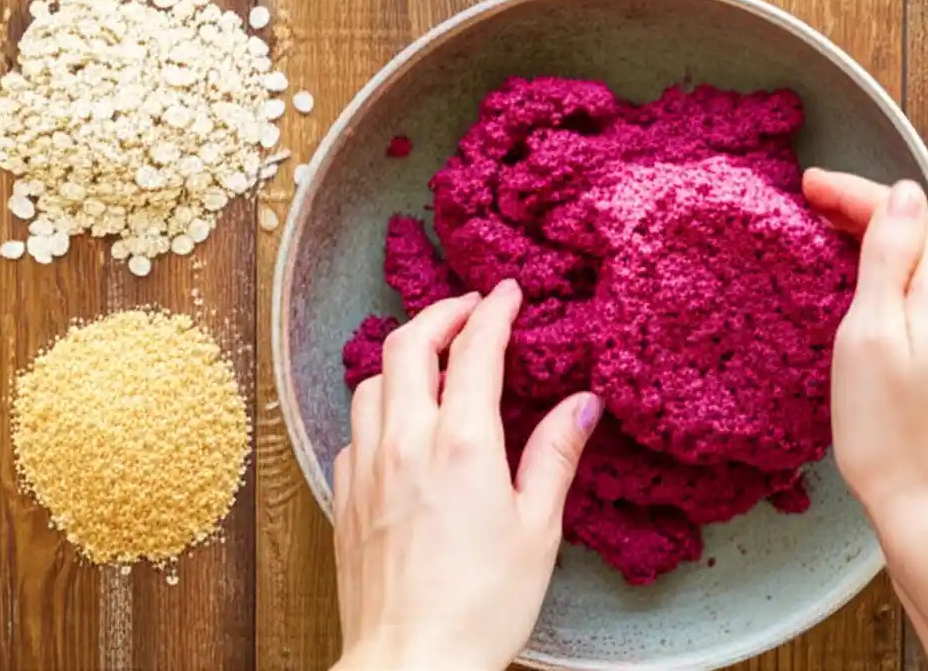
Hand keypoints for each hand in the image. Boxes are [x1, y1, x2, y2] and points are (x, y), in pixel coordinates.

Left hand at [331, 280, 603, 670]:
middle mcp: (405, 443)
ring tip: (432, 360)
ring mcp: (367, 469)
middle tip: (469, 309)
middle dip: (439, 313)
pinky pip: (353, 431)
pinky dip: (377, 409)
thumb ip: (555, 456)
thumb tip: (582, 404)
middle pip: (407, 344)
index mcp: (462, 444)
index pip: (474, 349)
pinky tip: (398, 427)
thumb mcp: (538, 529)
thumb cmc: (482, 605)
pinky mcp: (345, 499)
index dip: (493, 310)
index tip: (509, 293)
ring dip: (402, 357)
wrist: (412, 664)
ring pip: (370, 382)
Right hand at [805, 170, 927, 526]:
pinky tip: (893, 299)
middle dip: (875, 217)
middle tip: (818, 209)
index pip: (903, 214)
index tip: (809, 185)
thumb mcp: (868, 336)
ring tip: (846, 247)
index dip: (852, 194)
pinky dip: (921, 289)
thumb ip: (887, 255)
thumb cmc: (891, 437)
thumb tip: (900, 196)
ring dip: (899, 252)